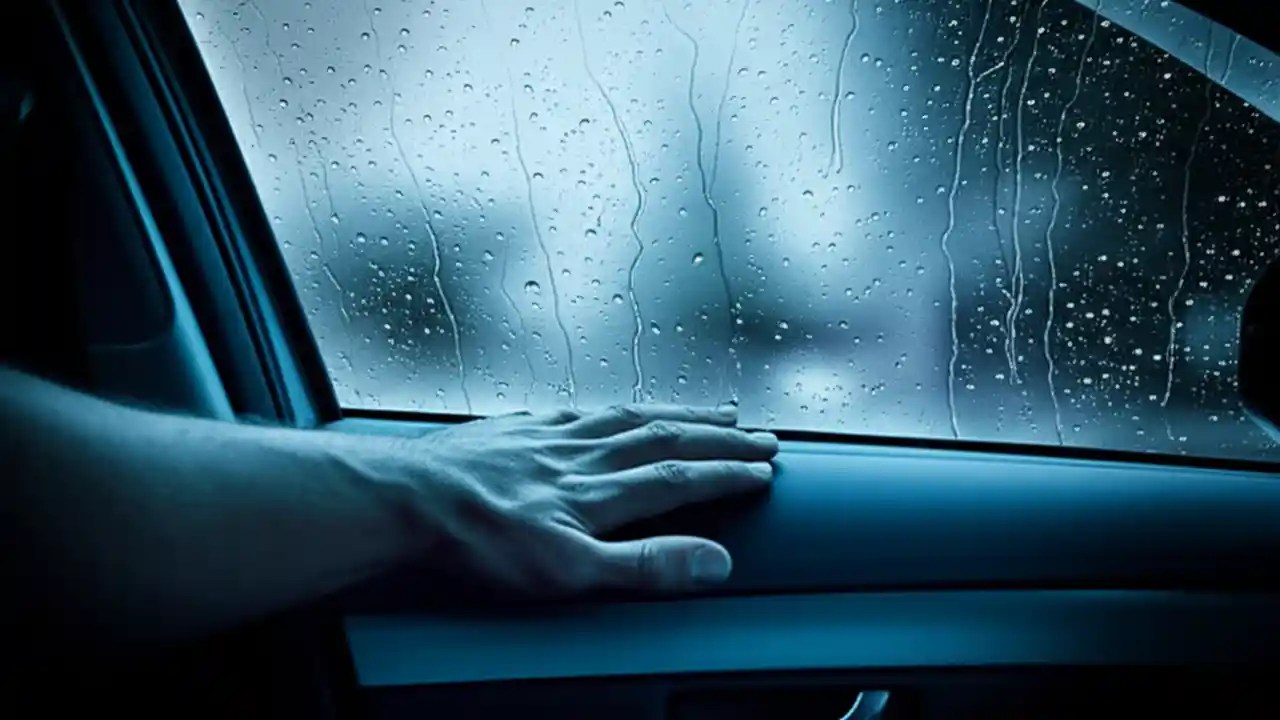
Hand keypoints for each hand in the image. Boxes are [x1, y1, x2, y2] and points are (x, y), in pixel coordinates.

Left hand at [378, 404, 777, 595]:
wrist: (406, 499)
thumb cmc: (479, 541)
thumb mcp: (568, 570)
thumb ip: (644, 564)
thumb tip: (713, 560)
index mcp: (600, 490)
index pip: (681, 477)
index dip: (726, 473)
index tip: (764, 469)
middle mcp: (583, 452)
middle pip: (666, 437)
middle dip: (718, 437)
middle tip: (759, 435)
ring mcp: (550, 433)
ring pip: (630, 416)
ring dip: (678, 413)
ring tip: (711, 410)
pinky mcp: (519, 427)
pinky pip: (584, 409)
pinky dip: (617, 407)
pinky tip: (617, 409)